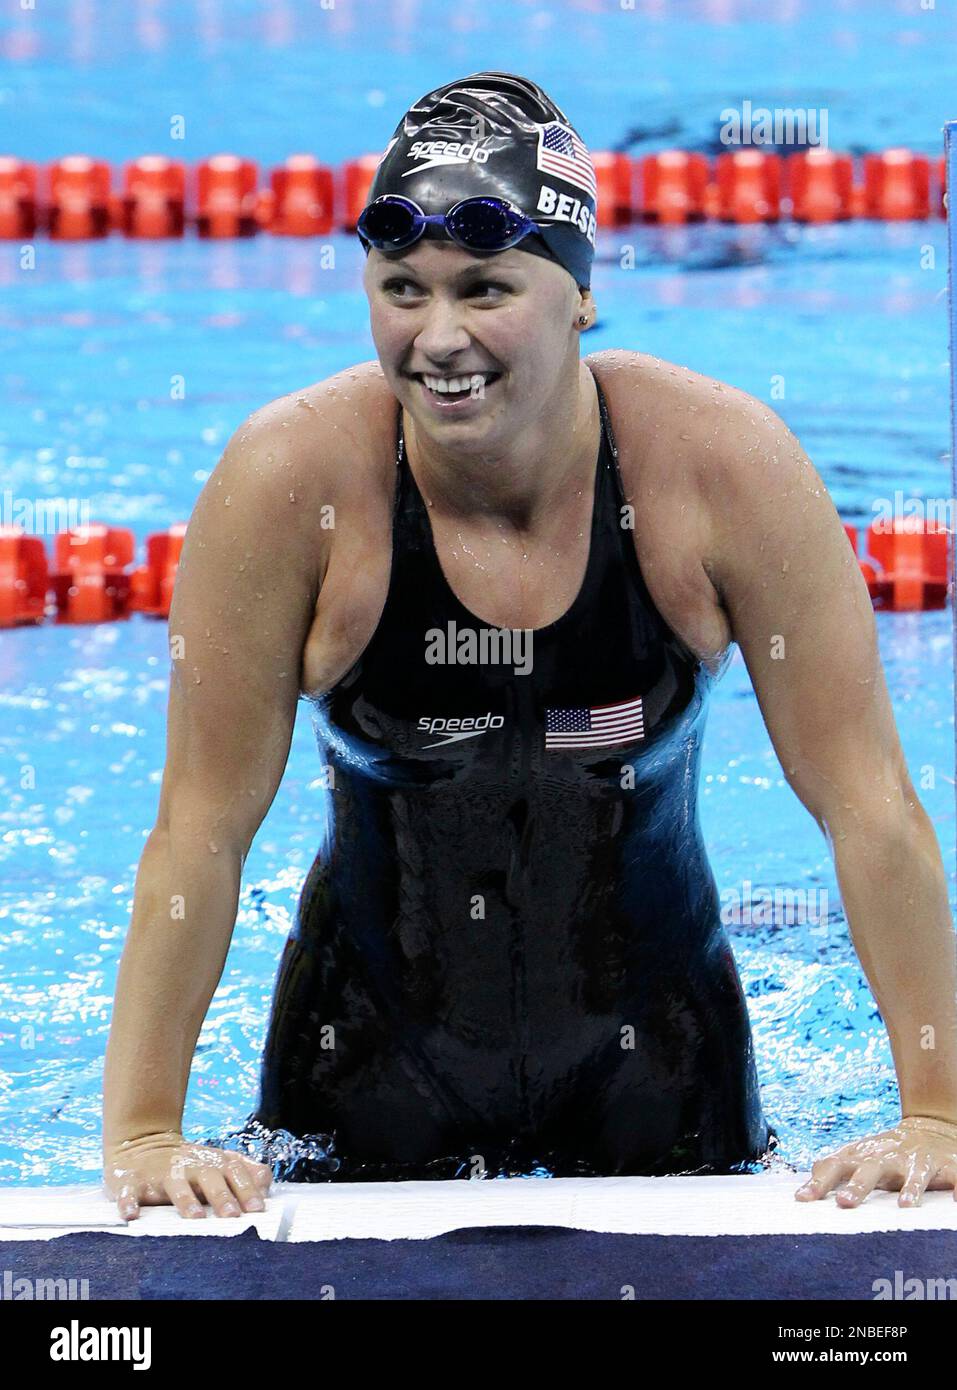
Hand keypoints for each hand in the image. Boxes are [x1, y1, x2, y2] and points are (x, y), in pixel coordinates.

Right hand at [103, 1131, 272, 1220]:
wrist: (142, 1144)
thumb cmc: (187, 1162)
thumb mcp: (216, 1161)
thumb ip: (243, 1170)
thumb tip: (267, 1180)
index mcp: (211, 1162)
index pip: (234, 1173)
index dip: (247, 1189)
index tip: (258, 1209)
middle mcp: (189, 1165)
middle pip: (209, 1177)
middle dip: (221, 1195)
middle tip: (232, 1215)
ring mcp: (161, 1172)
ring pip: (174, 1184)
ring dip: (185, 1200)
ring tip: (194, 1217)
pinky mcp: (132, 1181)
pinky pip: (129, 1192)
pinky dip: (129, 1202)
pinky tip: (131, 1215)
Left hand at [795, 1115, 956, 1208]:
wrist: (929, 1129)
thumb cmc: (886, 1152)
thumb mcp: (858, 1156)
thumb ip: (832, 1171)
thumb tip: (800, 1190)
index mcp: (863, 1156)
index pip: (835, 1166)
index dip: (818, 1182)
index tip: (802, 1199)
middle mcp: (888, 1157)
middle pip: (869, 1169)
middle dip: (857, 1186)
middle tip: (844, 1202)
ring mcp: (917, 1160)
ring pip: (914, 1173)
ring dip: (911, 1187)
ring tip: (906, 1206)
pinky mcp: (946, 1165)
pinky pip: (955, 1175)